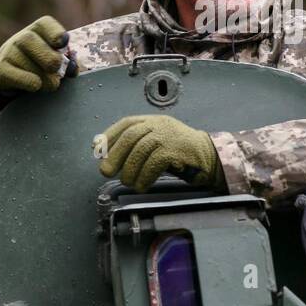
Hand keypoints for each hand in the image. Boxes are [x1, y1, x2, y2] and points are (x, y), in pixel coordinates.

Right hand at [0, 16, 73, 96]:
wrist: (10, 73)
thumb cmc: (40, 63)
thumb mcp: (54, 57)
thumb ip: (67, 61)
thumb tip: (72, 68)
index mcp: (38, 29)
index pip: (45, 24)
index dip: (56, 33)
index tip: (62, 44)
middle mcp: (21, 37)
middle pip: (31, 41)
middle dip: (49, 58)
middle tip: (57, 71)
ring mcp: (8, 53)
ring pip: (26, 62)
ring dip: (44, 77)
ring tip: (51, 84)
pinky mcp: (0, 70)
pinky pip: (16, 76)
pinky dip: (29, 82)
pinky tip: (36, 85)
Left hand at [96, 115, 221, 191]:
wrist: (209, 157)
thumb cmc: (178, 154)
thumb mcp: (156, 143)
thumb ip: (136, 146)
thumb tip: (107, 158)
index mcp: (152, 120)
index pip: (126, 123)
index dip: (109, 136)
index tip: (97, 150)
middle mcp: (159, 124)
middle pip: (130, 136)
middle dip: (114, 155)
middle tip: (105, 171)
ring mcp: (168, 135)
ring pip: (140, 150)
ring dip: (129, 170)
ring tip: (127, 182)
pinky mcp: (176, 149)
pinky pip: (154, 163)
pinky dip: (144, 176)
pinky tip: (142, 185)